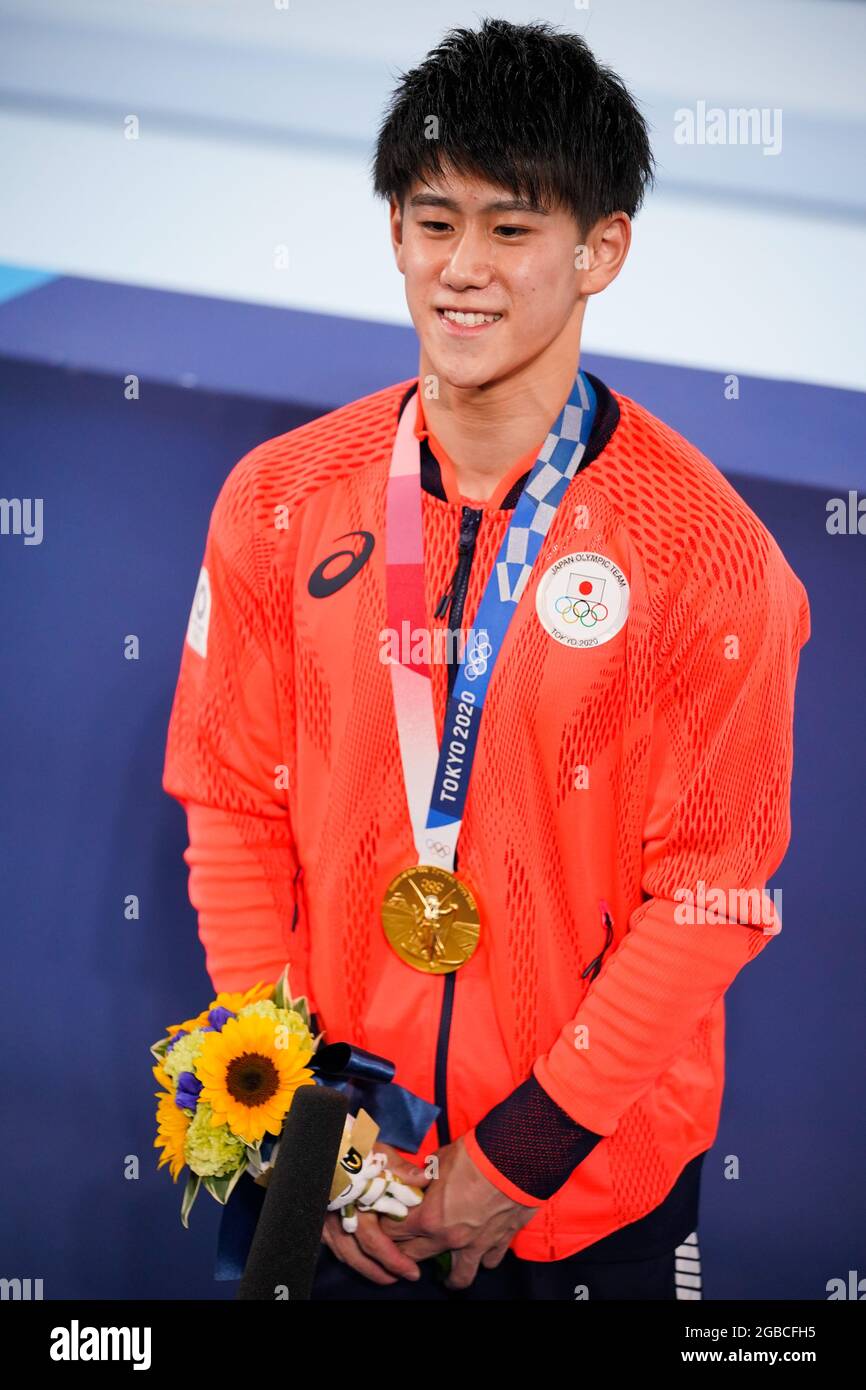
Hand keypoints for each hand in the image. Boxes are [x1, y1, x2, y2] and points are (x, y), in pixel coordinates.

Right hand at [320, 1141, 432, 1284]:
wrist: (323, 1145)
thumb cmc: (351, 1147)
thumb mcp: (377, 1153)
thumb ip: (400, 1169)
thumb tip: (425, 1179)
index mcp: (352, 1201)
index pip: (372, 1240)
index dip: (392, 1259)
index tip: (412, 1270)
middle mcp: (336, 1216)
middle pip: (357, 1254)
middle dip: (382, 1271)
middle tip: (407, 1276)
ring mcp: (324, 1220)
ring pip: (345, 1254)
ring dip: (367, 1268)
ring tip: (389, 1276)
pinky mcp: (319, 1221)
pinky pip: (336, 1246)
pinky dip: (352, 1257)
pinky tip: (366, 1260)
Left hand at [377, 1136, 537, 1289]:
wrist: (514, 1158)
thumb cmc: (474, 1155)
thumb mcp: (440, 1159)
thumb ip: (425, 1175)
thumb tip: (419, 1178)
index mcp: (428, 1217)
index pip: (393, 1234)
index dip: (388, 1226)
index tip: (390, 1221)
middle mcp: (448, 1238)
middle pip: (415, 1259)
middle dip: (405, 1252)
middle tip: (408, 1242)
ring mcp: (475, 1245)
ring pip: (458, 1278)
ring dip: (449, 1274)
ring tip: (446, 1268)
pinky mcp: (499, 1243)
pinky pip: (489, 1262)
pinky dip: (483, 1258)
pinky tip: (481, 1248)